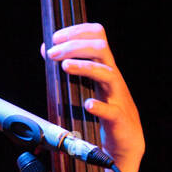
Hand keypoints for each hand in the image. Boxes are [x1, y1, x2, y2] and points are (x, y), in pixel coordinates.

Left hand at [40, 22, 143, 171]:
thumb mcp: (88, 85)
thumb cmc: (105, 111)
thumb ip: (72, 67)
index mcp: (105, 66)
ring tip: (64, 67)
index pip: (98, 36)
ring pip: (107, 73)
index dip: (78, 31)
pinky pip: (111, 110)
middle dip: (75, 46)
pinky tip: (87, 104)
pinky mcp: (118, 118)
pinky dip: (99, 106)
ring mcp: (117, 96)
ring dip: (85, 67)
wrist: (125, 141)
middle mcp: (113, 77)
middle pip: (101, 49)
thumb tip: (46, 49)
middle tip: (52, 53)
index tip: (56, 37)